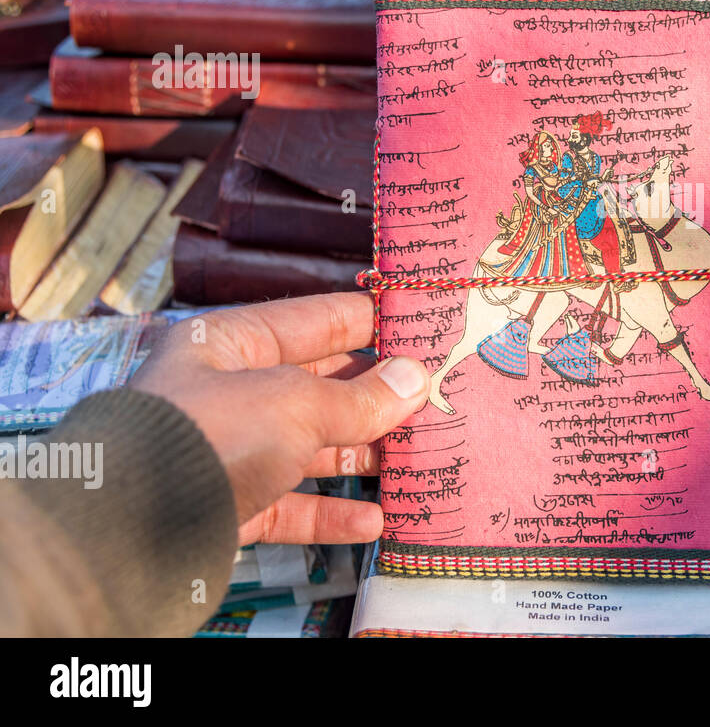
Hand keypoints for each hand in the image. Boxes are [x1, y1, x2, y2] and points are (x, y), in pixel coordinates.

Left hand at [130, 292, 429, 546]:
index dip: (370, 321)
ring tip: (416, 457)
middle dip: (377, 394)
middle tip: (437, 396)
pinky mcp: (232, 506)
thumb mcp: (296, 404)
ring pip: (311, 448)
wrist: (133, 528)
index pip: (316, 321)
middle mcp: (230, 393)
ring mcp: (231, 452)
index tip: (423, 326)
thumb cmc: (208, 439)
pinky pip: (293, 506)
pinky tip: (375, 520)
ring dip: (363, 454)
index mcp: (233, 345)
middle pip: (319, 386)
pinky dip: (333, 514)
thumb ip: (359, 398)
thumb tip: (414, 380)